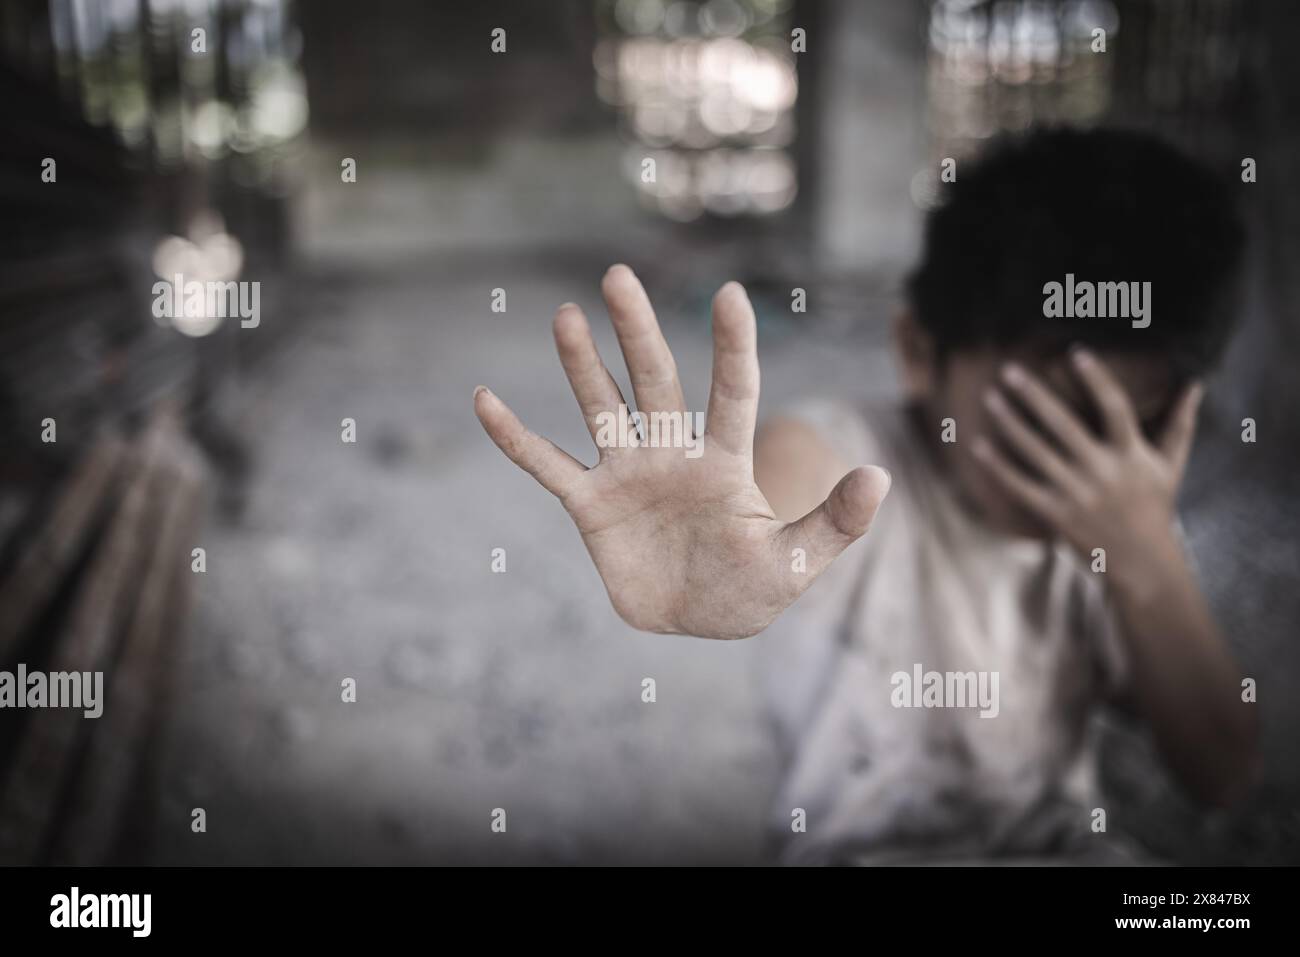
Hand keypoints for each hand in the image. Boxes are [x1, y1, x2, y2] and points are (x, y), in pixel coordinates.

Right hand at [473, 264, 890, 639]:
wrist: (700, 622)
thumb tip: (879, 476)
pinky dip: (517, 439)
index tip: (730, 296)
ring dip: (582, 366)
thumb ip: (834, 522)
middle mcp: (673, 453)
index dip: (731, 346)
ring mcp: (629, 474)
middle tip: (619, 277)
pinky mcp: (592, 507)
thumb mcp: (799, 562)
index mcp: (725, 461)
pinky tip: (485, 400)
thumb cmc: (754, 589)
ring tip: (565, 315)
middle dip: (638, 332)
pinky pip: (548, 467)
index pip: (731, 391)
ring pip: (602, 408)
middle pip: (655, 382)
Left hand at [972, 347, 1200, 574]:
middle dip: (1035, 396)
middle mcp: (1103, 472)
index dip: (1097, 379)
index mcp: (1131, 455)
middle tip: (1010, 369)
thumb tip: (1195, 385)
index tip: (1076, 353)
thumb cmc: (1155, 508)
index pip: (1115, 408)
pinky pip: (1021, 485)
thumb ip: (1180, 424)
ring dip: (1010, 423)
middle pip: (1064, 425)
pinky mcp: (1056, 513)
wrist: (1141, 562)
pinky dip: (998, 466)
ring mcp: (1076, 493)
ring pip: (1036, 452)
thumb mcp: (1171, 466)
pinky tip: (978, 445)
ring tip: (990, 397)